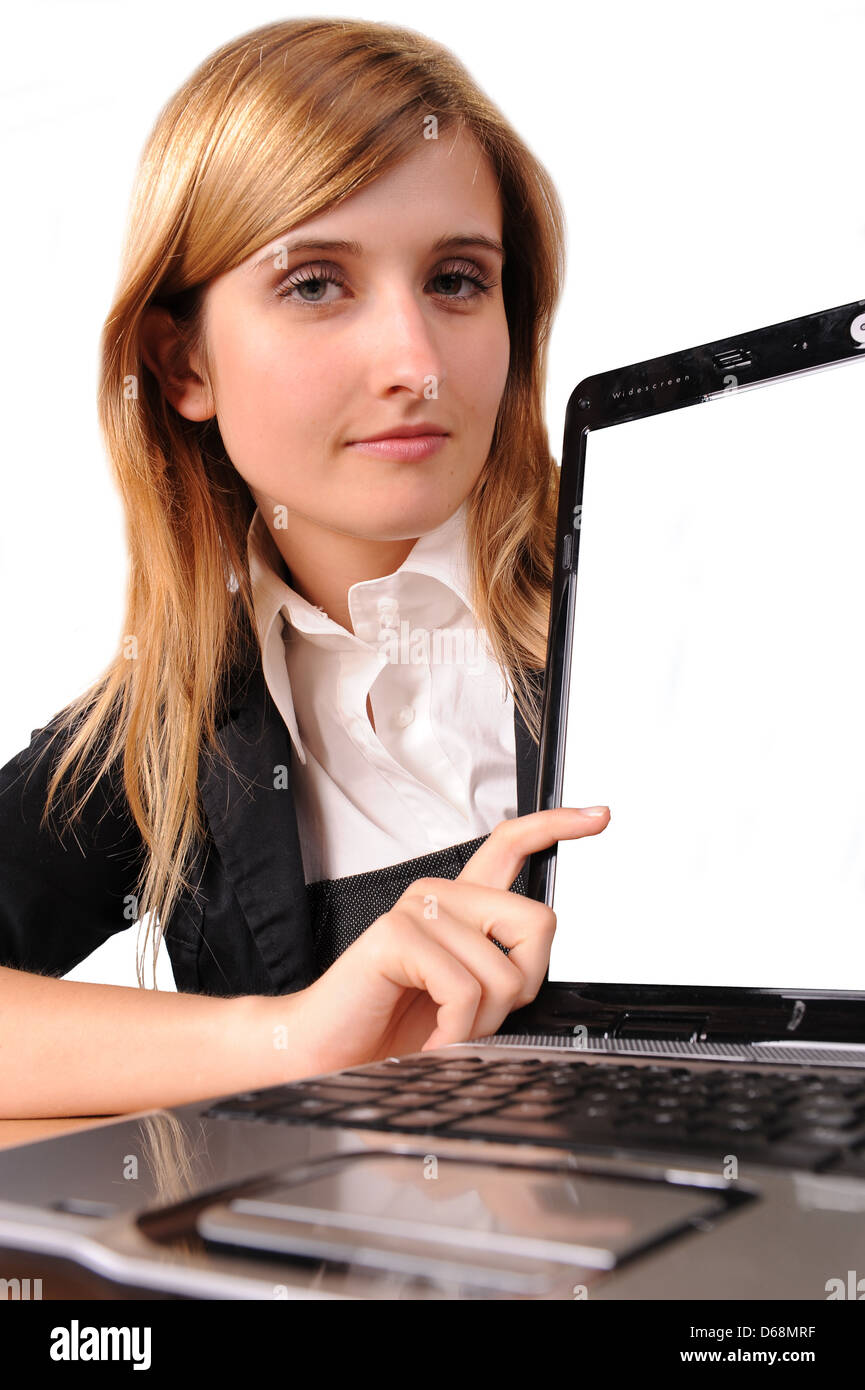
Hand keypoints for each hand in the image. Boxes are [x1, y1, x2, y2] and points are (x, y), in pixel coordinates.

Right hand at [290, 806, 609, 1071]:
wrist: (326, 1056)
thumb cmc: (394, 1030)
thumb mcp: (467, 1002)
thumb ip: (500, 973)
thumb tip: (535, 969)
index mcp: (460, 906)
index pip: (512, 846)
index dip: (557, 826)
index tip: (598, 815)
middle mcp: (440, 897)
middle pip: (538, 923)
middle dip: (522, 987)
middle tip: (478, 1018)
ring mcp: (416, 910)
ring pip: (503, 972)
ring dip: (480, 1026)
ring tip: (444, 1033)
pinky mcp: (395, 935)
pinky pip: (464, 990)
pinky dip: (455, 1031)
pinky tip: (430, 1038)